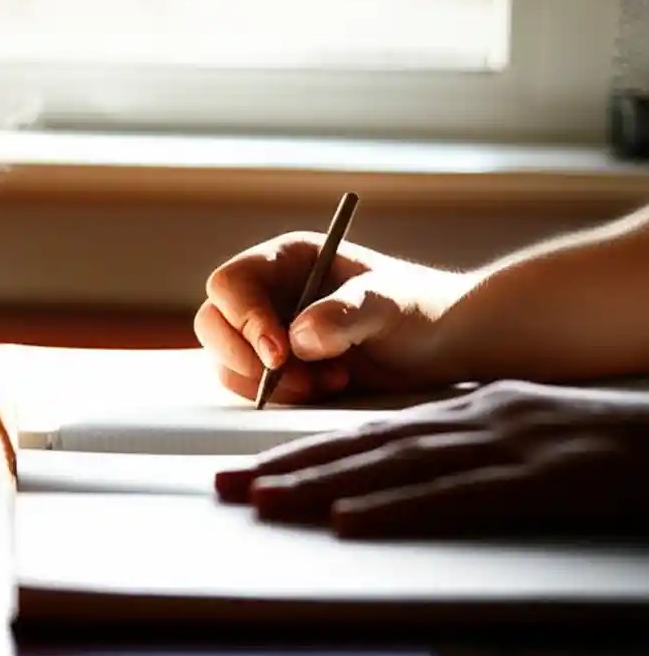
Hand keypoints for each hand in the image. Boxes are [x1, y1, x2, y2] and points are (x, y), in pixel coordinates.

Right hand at [194, 232, 473, 403]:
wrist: (441, 345)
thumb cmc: (419, 309)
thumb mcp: (389, 304)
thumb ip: (345, 314)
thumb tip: (297, 338)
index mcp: (285, 260)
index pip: (231, 284)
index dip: (244, 319)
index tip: (279, 352)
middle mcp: (267, 292)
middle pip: (214, 324)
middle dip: (247, 358)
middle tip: (295, 378)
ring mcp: (266, 331)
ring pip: (227, 360)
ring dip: (270, 382)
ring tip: (328, 380)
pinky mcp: (274, 366)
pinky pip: (249, 385)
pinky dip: (281, 395)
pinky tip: (329, 385)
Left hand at [216, 380, 648, 538]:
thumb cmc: (598, 443)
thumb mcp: (517, 433)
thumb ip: (460, 446)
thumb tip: (400, 473)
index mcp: (462, 413)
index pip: (367, 433)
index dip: (305, 452)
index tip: (251, 472)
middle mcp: (468, 421)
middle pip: (362, 445)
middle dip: (288, 467)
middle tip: (226, 488)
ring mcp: (499, 445)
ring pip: (392, 465)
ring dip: (321, 484)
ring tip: (264, 501)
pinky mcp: (531, 478)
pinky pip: (451, 496)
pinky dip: (394, 508)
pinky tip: (348, 520)